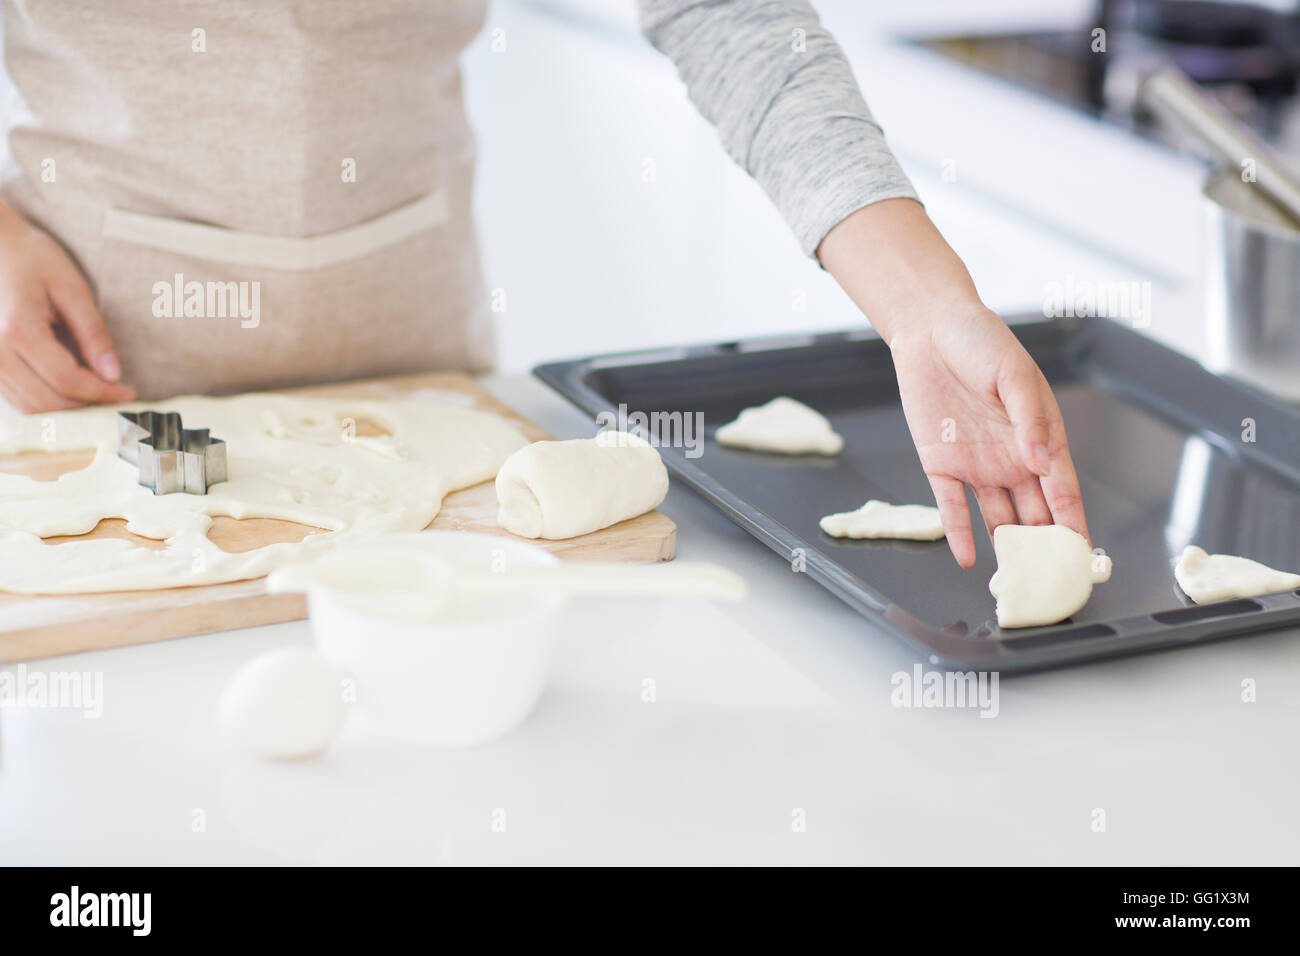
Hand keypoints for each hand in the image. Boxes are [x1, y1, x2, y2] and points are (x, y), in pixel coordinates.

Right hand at [0, 203, 133, 412]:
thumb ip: (93, 333)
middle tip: (116, 398)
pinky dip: (48, 403)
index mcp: (19, 331)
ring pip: (31, 407)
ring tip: (98, 396)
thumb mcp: (73, 289)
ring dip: (68, 410)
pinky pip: (18, 399)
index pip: (67, 381)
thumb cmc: (35, 261)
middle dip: (87, 406)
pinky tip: (73, 391)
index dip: (102, 393)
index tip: (128, 393)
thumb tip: (113, 375)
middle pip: (48, 402)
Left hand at [888, 306, 1087, 567]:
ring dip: (1005, 548)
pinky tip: (968, 559)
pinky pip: (953, 506)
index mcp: (1041, 438)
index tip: (1082, 555)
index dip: (1074, 523)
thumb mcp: (1013, 374)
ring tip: (1011, 581)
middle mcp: (1014, 460)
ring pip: (998, 518)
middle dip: (1043, 548)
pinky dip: (959, 533)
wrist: (930, 330)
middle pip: (1034, 514)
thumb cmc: (981, 342)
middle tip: (1049, 582)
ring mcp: (978, 465)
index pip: (1063, 491)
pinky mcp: (942, 464)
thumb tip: (1043, 462)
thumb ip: (1029, 419)